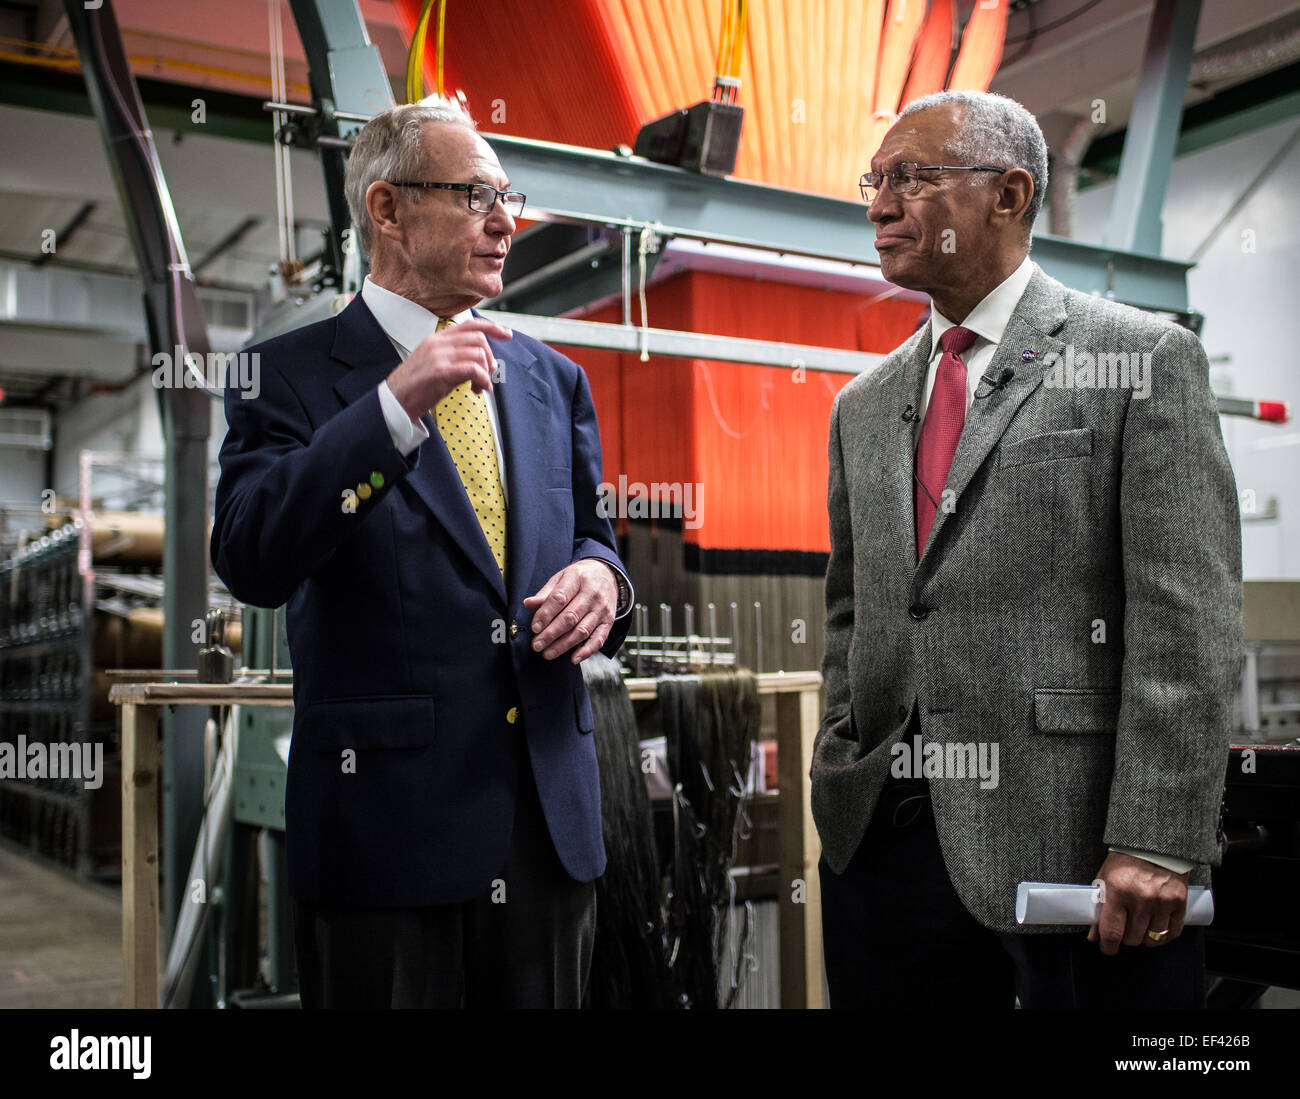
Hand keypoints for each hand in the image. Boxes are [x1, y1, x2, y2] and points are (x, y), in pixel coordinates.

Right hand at [386, 317, 511, 420]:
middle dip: (490, 358)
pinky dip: (483, 380)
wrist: (394, 402)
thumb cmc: (415, 388)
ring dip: (486, 372)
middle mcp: (438, 343)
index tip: (507, 334)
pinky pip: (473, 369)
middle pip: (479, 338)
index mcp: (436, 339)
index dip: (492, 327)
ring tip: (479, 387)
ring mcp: (438, 356)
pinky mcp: (440, 372)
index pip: (470, 324)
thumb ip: (455, 358)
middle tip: (487, 375)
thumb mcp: (435, 365)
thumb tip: (480, 362)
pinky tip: (479, 390)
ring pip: (478, 353)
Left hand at [523, 560, 617, 663]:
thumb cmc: (580, 578)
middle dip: (551, 634)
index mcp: (577, 579)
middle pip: (570, 617)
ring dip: (564, 645)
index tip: (534, 628)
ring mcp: (601, 609)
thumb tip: (528, 604)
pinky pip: (599, 639)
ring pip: (582, 630)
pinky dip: (587, 651)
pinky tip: (574, 659)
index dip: (545, 614)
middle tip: (537, 645)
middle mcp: (592, 594)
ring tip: (548, 653)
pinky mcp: (608, 621)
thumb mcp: (562, 577)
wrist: (607, 574)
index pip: (559, 598)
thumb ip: (546, 593)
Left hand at [1087, 850, 1188, 954]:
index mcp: (1118, 890)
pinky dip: (1163, 937)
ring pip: (1152, 939)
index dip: (1108, 945)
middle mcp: (1141, 898)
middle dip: (1125, 938)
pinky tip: (1156, 930)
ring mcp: (1162, 902)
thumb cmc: (1126, 860)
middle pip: (1132, 938)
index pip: (1112, 931)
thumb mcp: (1105, 879)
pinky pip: (1172, 933)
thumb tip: (1094, 935)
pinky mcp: (1179, 903)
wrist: (1155, 845)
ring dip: (1144, 939)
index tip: (1107, 948)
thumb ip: (1099, 907)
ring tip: (1139, 928)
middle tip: (1124, 929)